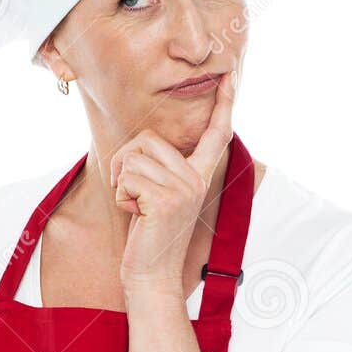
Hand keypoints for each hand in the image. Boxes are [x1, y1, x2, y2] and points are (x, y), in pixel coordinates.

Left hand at [109, 69, 236, 297]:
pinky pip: (126, 176)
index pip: (216, 133)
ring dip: (121, 182)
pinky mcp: (166, 199)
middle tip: (131, 193)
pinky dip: (120, 195)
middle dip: (126, 162)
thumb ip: (162, 169)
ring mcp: (184, 189)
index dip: (224, 103)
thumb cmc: (149, 236)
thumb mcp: (159, 196)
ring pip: (133, 158)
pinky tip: (135, 215)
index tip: (231, 75)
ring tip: (136, 207)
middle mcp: (197, 179)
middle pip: (148, 139)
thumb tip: (146, 144)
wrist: (150, 276)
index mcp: (200, 176)